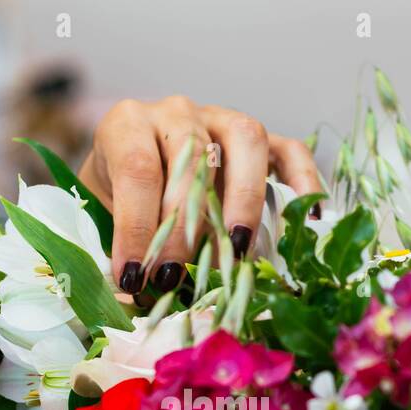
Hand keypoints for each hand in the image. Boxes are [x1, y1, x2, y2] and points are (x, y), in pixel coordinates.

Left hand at [78, 96, 322, 295]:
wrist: (131, 171)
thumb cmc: (117, 198)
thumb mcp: (102, 215)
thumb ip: (118, 247)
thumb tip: (138, 295)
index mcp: (127, 126)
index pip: (137, 169)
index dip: (138, 225)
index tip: (136, 275)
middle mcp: (176, 113)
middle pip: (193, 155)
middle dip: (185, 223)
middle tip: (178, 275)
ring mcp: (221, 119)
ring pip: (246, 139)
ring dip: (244, 199)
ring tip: (236, 250)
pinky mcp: (260, 139)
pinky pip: (291, 150)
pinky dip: (304, 182)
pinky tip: (308, 220)